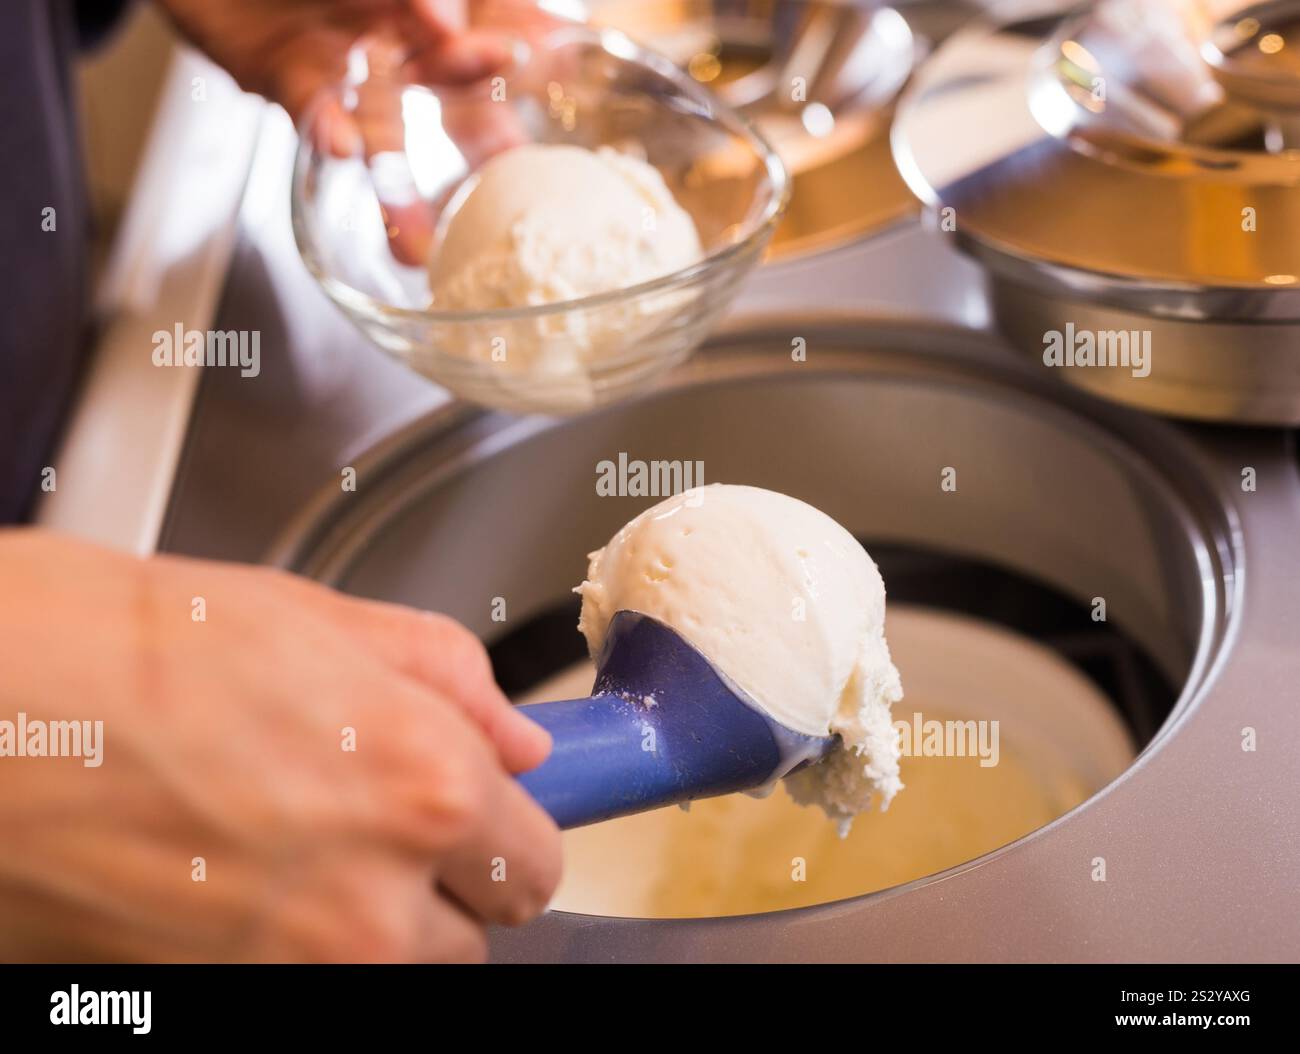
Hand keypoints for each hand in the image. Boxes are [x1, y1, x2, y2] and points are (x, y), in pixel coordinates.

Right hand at [0, 530, 559, 961]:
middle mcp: (373, 902)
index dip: (507, 830)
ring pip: (394, 970)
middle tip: (376, 820)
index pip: (537, 862)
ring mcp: (293, 970)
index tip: (482, 815)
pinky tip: (230, 874)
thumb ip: (447, 680)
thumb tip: (516, 736)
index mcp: (425, 789)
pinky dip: (290, 948)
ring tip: (291, 843)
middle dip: (442, 881)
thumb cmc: (121, 648)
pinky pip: (303, 986)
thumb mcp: (316, 619)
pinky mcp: (215, 1000)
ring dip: (371, 922)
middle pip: (474, 934)